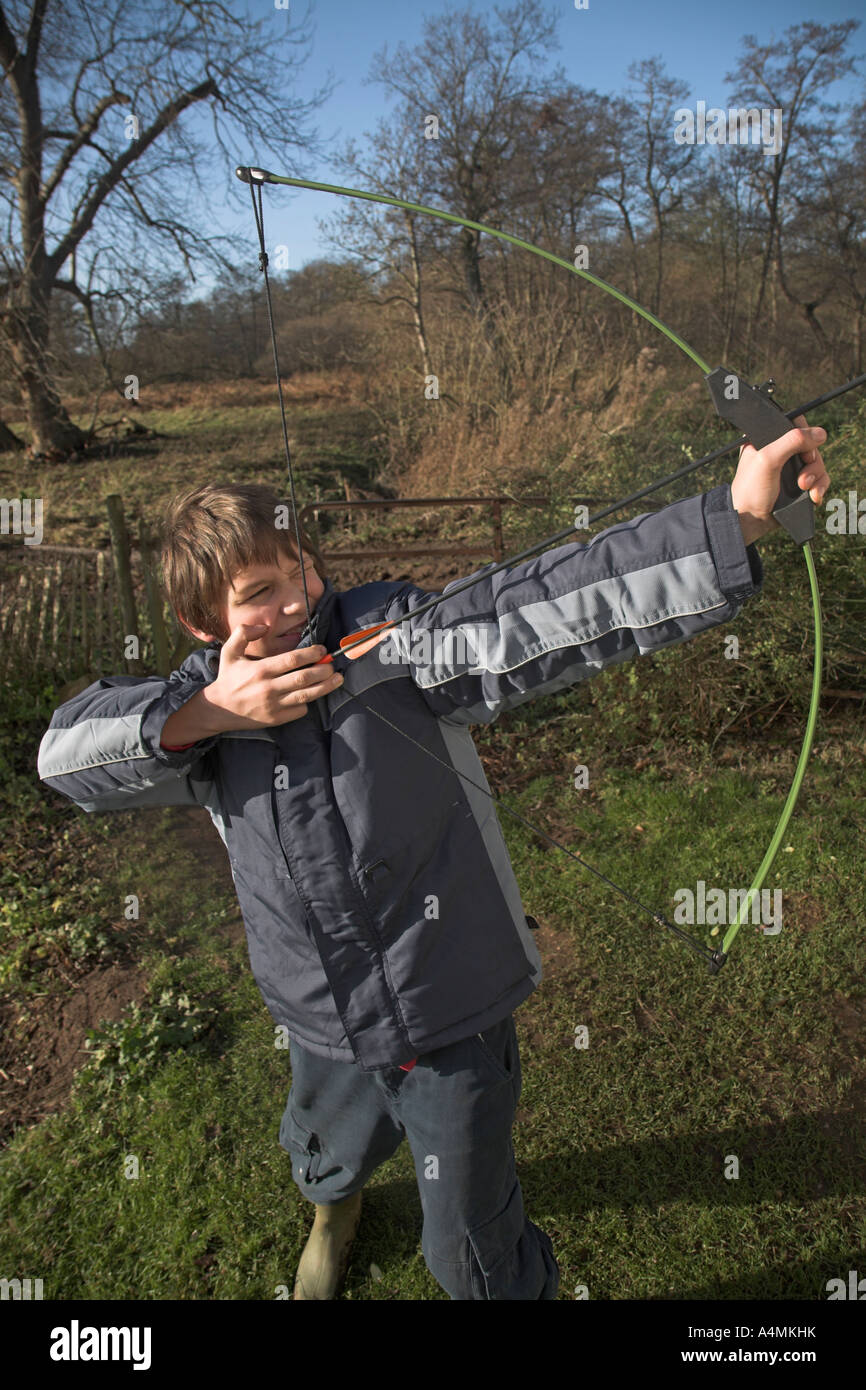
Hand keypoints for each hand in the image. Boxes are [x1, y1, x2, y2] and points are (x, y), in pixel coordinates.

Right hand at [200, 625, 343, 730]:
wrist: (219, 709)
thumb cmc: (228, 678)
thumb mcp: (229, 651)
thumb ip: (243, 632)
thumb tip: (263, 626)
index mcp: (261, 669)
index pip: (292, 660)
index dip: (311, 653)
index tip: (322, 649)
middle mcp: (269, 688)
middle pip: (304, 678)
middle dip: (323, 670)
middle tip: (332, 664)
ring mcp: (274, 705)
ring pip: (307, 696)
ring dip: (326, 687)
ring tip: (337, 679)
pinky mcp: (277, 719)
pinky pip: (300, 710)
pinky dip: (308, 702)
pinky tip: (312, 694)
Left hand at [730, 415, 829, 544]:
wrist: (750, 521)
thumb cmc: (751, 490)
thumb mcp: (768, 459)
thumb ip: (792, 441)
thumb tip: (821, 433)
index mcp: (767, 438)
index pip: (795, 424)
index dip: (805, 434)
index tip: (803, 450)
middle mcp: (780, 451)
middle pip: (811, 445)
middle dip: (812, 462)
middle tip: (802, 477)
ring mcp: (791, 469)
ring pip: (818, 463)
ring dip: (816, 476)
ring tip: (803, 488)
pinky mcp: (799, 485)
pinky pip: (820, 480)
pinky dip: (819, 488)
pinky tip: (813, 497)